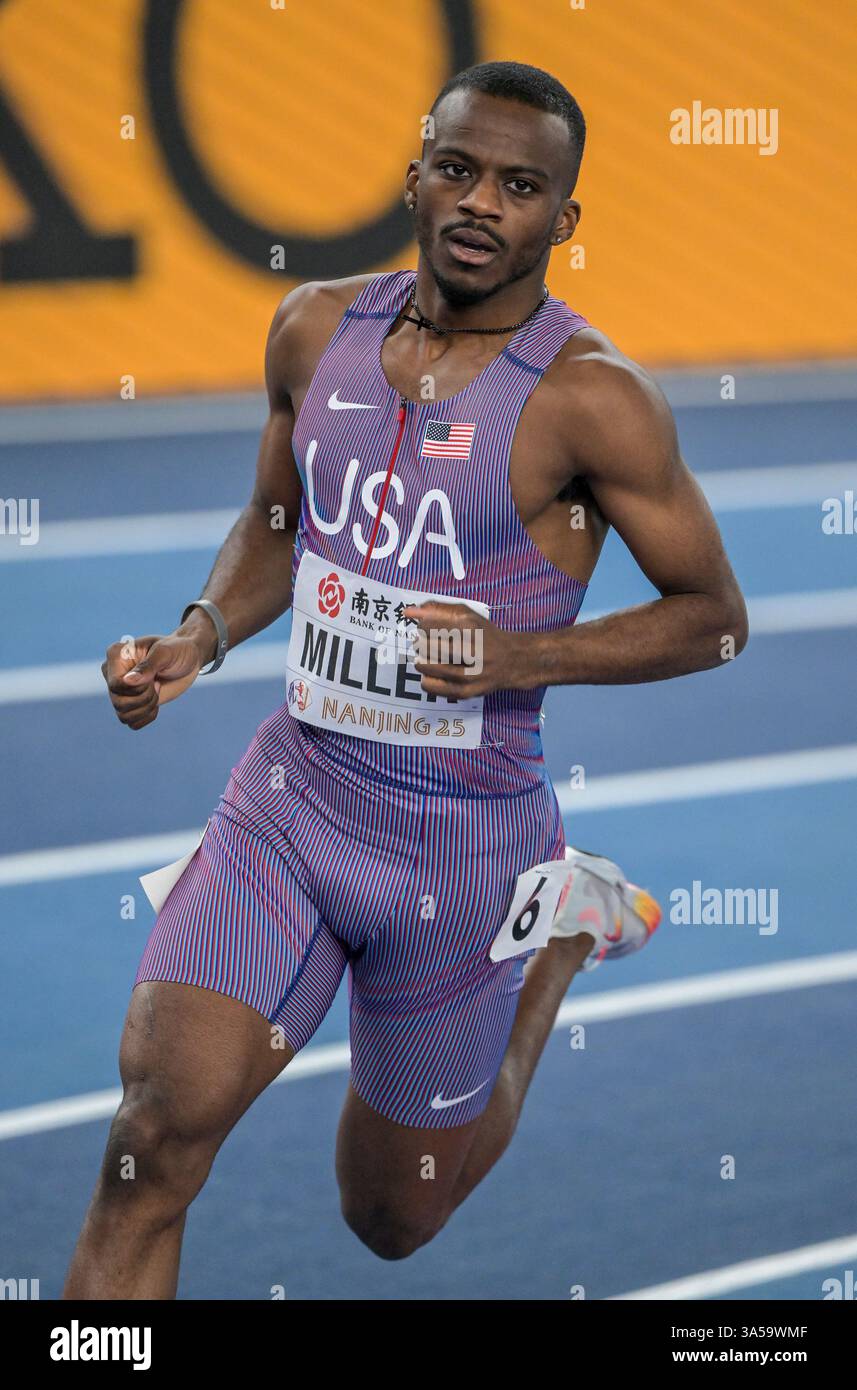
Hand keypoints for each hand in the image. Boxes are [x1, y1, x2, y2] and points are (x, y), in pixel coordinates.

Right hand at [101, 633, 204, 729]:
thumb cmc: (177, 650)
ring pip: (123, 716)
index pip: (116, 685)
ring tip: (157, 692)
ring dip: (147, 709)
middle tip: (157, 684)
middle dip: (145, 699)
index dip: (138, 689)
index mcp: (116, 655)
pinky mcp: (129, 703)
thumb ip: (148, 666)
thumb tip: (127, 681)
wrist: (187, 659)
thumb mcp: (165, 653)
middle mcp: (112, 673)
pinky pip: (130, 722)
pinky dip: (146, 717)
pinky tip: (155, 704)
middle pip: (119, 703)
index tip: (154, 678)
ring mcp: (120, 690)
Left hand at [402, 601, 538, 697]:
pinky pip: (437, 688)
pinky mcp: (468, 692)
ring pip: (433, 668)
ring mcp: (472, 674)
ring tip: (422, 658)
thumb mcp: (467, 615)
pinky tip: (429, 674)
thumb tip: (408, 612)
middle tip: (419, 642)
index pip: (434, 625)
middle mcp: (475, 651)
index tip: (422, 627)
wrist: (512, 661)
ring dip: (421, 662)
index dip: (422, 626)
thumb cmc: (484, 634)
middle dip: (421, 643)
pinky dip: (427, 680)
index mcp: (472, 628)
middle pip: (433, 646)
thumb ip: (437, 609)